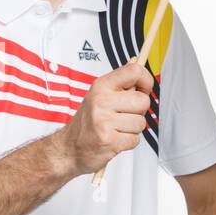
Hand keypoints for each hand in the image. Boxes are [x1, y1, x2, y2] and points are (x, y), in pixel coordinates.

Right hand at [55, 59, 154, 175]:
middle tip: (125, 114)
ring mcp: (104, 121)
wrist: (69, 147)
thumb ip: (120, 83)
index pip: (134, 71)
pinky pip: (135, 139)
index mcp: (101, 86)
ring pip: (141, 122)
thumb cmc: (87, 121)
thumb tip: (139, 67)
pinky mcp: (109, 141)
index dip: (146, 80)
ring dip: (133, 128)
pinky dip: (128, 141)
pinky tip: (116, 138)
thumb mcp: (99, 95)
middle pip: (143, 100)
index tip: (143, 88)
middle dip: (139, 111)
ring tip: (117, 128)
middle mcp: (101, 101)